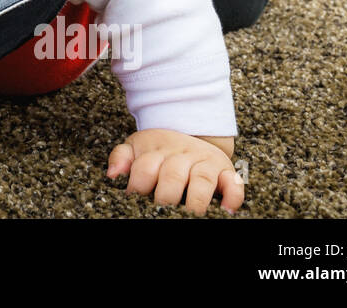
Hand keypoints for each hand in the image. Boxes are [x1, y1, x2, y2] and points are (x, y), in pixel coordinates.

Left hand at [105, 128, 243, 214]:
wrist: (192, 131)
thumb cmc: (159, 149)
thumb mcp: (136, 147)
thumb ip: (122, 157)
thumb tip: (112, 175)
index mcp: (157, 150)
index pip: (145, 168)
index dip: (137, 185)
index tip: (133, 199)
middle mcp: (182, 155)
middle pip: (173, 175)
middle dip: (166, 195)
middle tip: (160, 211)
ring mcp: (205, 162)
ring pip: (202, 179)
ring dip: (196, 199)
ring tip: (191, 215)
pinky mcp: (226, 171)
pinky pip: (233, 183)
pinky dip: (232, 196)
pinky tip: (226, 210)